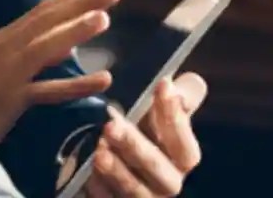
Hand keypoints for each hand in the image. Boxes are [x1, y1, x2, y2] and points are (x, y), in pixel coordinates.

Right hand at [0, 0, 123, 188]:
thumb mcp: (1, 74)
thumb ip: (34, 58)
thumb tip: (68, 43)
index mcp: (3, 42)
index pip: (45, 12)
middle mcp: (3, 50)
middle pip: (48, 19)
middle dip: (83, 0)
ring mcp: (3, 74)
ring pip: (44, 46)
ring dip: (75, 29)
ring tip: (106, 15)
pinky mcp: (4, 101)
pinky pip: (44, 91)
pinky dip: (73, 84)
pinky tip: (102, 79)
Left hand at [85, 73, 206, 196]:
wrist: (122, 155)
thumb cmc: (149, 129)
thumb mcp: (165, 110)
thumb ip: (181, 95)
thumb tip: (174, 87)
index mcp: (184, 159)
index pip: (185, 143)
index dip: (175, 116)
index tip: (162, 86)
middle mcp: (168, 183)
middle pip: (157, 168)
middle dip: (134, 146)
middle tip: (112, 125)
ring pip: (134, 190)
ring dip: (116, 169)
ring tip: (100, 149)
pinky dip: (98, 187)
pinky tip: (87, 170)